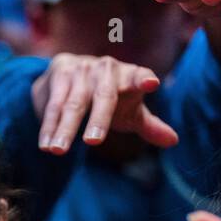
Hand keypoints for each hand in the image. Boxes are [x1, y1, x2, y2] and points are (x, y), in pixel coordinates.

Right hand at [32, 54, 178, 153]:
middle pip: (104, 96)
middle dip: (98, 119)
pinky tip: (45, 145)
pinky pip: (54, 104)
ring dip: (64, 129)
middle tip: (93, 142)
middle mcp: (107, 68)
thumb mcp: (129, 112)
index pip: (139, 76)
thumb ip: (149, 126)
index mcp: (130, 76)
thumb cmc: (109, 98)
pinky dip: (49, 126)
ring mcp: (83, 69)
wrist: (72, 75)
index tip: (151, 83)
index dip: (144, 79)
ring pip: (73, 103)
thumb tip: (174, 141)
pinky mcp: (61, 72)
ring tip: (57, 152)